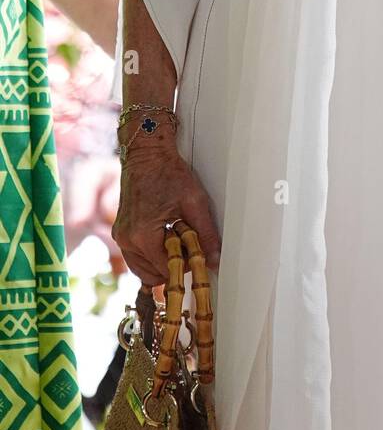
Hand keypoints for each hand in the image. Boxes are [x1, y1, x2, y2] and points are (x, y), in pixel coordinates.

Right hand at [112, 140, 221, 285]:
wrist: (146, 153)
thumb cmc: (168, 172)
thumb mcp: (194, 202)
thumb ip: (206, 235)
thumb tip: (215, 260)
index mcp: (143, 236)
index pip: (167, 271)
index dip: (185, 266)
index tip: (196, 254)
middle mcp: (127, 240)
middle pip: (153, 276)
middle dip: (173, 267)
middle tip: (188, 247)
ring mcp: (121, 237)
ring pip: (142, 270)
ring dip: (160, 263)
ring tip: (176, 241)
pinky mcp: (120, 232)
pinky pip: (135, 258)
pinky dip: (150, 256)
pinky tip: (165, 240)